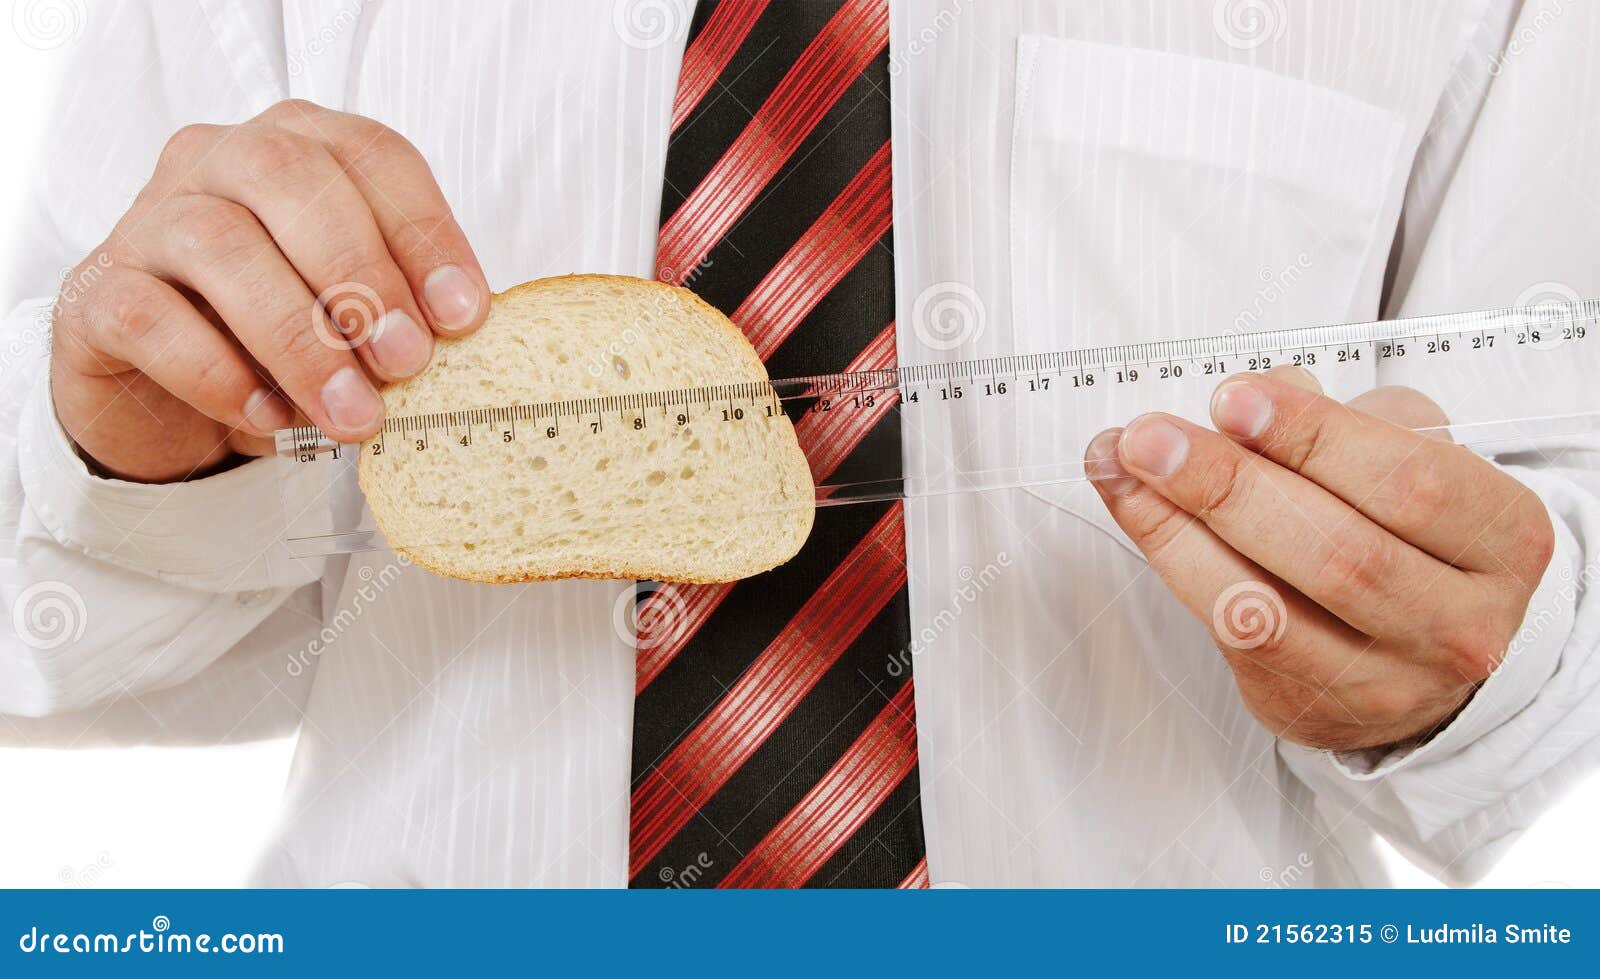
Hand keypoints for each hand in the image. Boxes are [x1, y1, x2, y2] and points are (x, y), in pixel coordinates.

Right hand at [50, 99, 490, 481]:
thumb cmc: (278, 341)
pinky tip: (268, 415)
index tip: (465, 315)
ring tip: (352, 413)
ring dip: (300, 338)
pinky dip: (217, 373)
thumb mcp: (354, 319)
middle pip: (291, 179)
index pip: (371, 155)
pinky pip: (149, 318)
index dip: (425, 231)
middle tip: (408, 363)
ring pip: (220, 245)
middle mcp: (218, 161)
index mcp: (300, 147)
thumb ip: (400, 311)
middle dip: (362, 275)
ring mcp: (147, 220)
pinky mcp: (97, 292)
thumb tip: (462, 341)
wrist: (170, 401)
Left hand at [1085, 367, 1555, 750]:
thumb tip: (1262, 395)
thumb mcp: (1413, 455)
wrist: (1422, 648)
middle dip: (1228, 485)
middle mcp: (1459, 624)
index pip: (1408, 483)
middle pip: (1335, 553)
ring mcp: (1386, 682)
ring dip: (1178, 528)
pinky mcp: (1311, 708)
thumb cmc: (1411, 529)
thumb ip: (1349, 420)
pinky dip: (1172, 563)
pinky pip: (1230, 637)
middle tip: (1153, 437)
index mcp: (1504, 540)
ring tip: (1123, 466)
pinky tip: (1136, 508)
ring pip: (1268, 609)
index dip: (1313, 438)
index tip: (1234, 397)